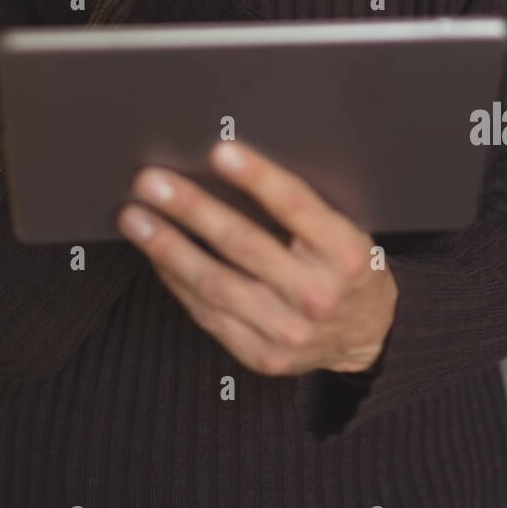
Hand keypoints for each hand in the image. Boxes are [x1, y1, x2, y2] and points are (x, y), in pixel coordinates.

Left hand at [116, 139, 397, 376]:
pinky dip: (177, 281)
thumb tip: (229, 162)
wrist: (370, 333)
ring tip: (136, 219)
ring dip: (168, 248)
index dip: (257, 178)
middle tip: (152, 183)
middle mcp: (318, 294)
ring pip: (215, 284)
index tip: (220, 152)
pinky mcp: (264, 355)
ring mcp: (289, 330)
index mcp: (345, 252)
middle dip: (191, 210)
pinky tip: (157, 256)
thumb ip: (299, 205)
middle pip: (244, 245)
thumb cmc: (346, 267)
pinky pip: (209, 314)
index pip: (297, 206)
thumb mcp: (342, 229)